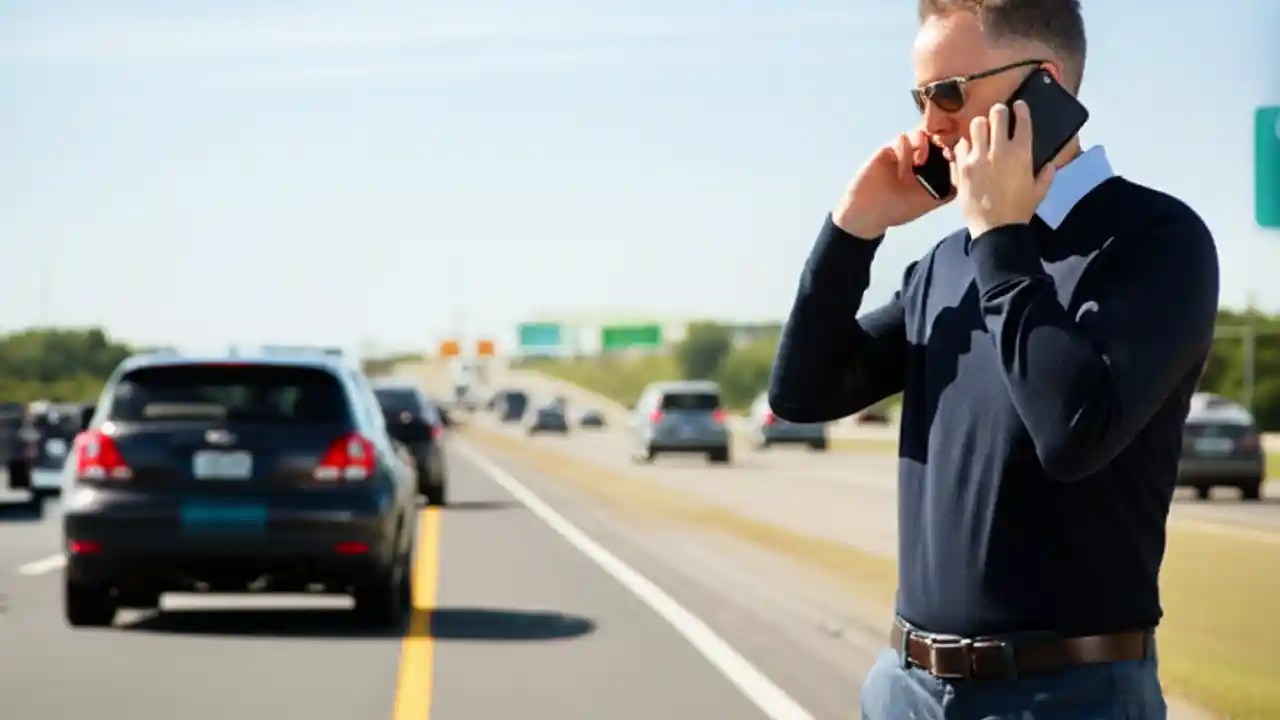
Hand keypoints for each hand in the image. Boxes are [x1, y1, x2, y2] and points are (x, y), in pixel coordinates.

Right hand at [833, 129, 951, 238]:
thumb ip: (949, 191)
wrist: (869, 214)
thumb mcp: (930, 201)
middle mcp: (916, 157)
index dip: (953, 148)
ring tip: (921, 161)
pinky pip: (901, 139)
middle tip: (944, 151)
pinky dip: (905, 148)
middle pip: (934, 136)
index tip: (956, 157)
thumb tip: (968, 180)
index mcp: (929, 168)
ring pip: (918, 133)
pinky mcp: (886, 151)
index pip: (945, 149)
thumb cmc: (898, 209)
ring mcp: (901, 153)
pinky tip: (903, 168)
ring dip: (923, 143)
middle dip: (941, 140)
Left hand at [952, 101, 1054, 237]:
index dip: (1021, 109)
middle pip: (997, 114)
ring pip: (976, 125)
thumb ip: (1046, 174)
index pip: (1022, 119)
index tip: (1019, 106)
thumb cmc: (1019, 210)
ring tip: (982, 132)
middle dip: (998, 112)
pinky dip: (964, 145)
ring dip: (980, 126)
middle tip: (998, 115)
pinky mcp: (961, 168)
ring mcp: (978, 158)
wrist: (996, 228)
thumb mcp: (1040, 191)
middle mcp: (999, 151)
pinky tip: (968, 151)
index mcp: (1021, 153)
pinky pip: (960, 145)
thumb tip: (1049, 164)